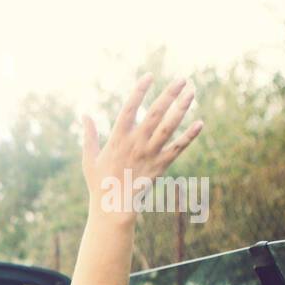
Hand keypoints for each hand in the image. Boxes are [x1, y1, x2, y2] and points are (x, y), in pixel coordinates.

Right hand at [82, 74, 202, 220]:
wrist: (113, 208)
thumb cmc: (98, 183)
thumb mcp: (89, 159)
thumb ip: (89, 136)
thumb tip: (85, 115)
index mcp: (117, 139)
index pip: (129, 109)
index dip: (139, 91)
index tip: (149, 76)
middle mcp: (135, 143)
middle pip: (155, 113)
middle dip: (168, 94)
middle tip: (181, 79)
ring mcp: (150, 154)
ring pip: (169, 126)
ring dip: (181, 108)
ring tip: (192, 92)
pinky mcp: (161, 166)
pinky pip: (178, 148)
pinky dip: (190, 136)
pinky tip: (200, 123)